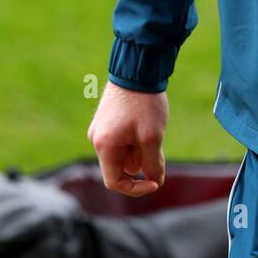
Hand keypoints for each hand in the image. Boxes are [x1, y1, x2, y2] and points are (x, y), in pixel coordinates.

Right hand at [87, 81, 168, 195]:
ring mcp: (101, 130)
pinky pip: (122, 142)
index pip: (114, 182)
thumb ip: (152, 163)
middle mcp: (97, 139)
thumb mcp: (152, 137)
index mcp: (104, 145)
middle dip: (142, 164)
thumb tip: (155, 181)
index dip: (135, 188)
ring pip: (123, 154)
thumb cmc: (144, 103)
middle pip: (121, 167)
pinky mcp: (107, 121)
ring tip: (154, 132)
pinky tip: (149, 126)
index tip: (155, 182)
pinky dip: (137, 141)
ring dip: (140, 152)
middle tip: (159, 150)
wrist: (138, 69)